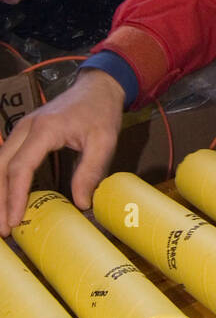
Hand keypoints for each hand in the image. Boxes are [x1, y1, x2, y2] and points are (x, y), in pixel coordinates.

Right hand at [0, 69, 123, 235]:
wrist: (98, 88)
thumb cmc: (100, 112)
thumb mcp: (104, 142)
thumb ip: (91, 172)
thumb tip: (80, 203)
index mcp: (44, 129)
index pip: (21, 168)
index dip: (15, 196)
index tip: (15, 220)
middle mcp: (26, 128)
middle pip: (1, 166)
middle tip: (3, 229)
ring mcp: (22, 129)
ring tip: (1, 219)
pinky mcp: (23, 134)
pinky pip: (6, 158)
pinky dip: (3, 179)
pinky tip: (5, 199)